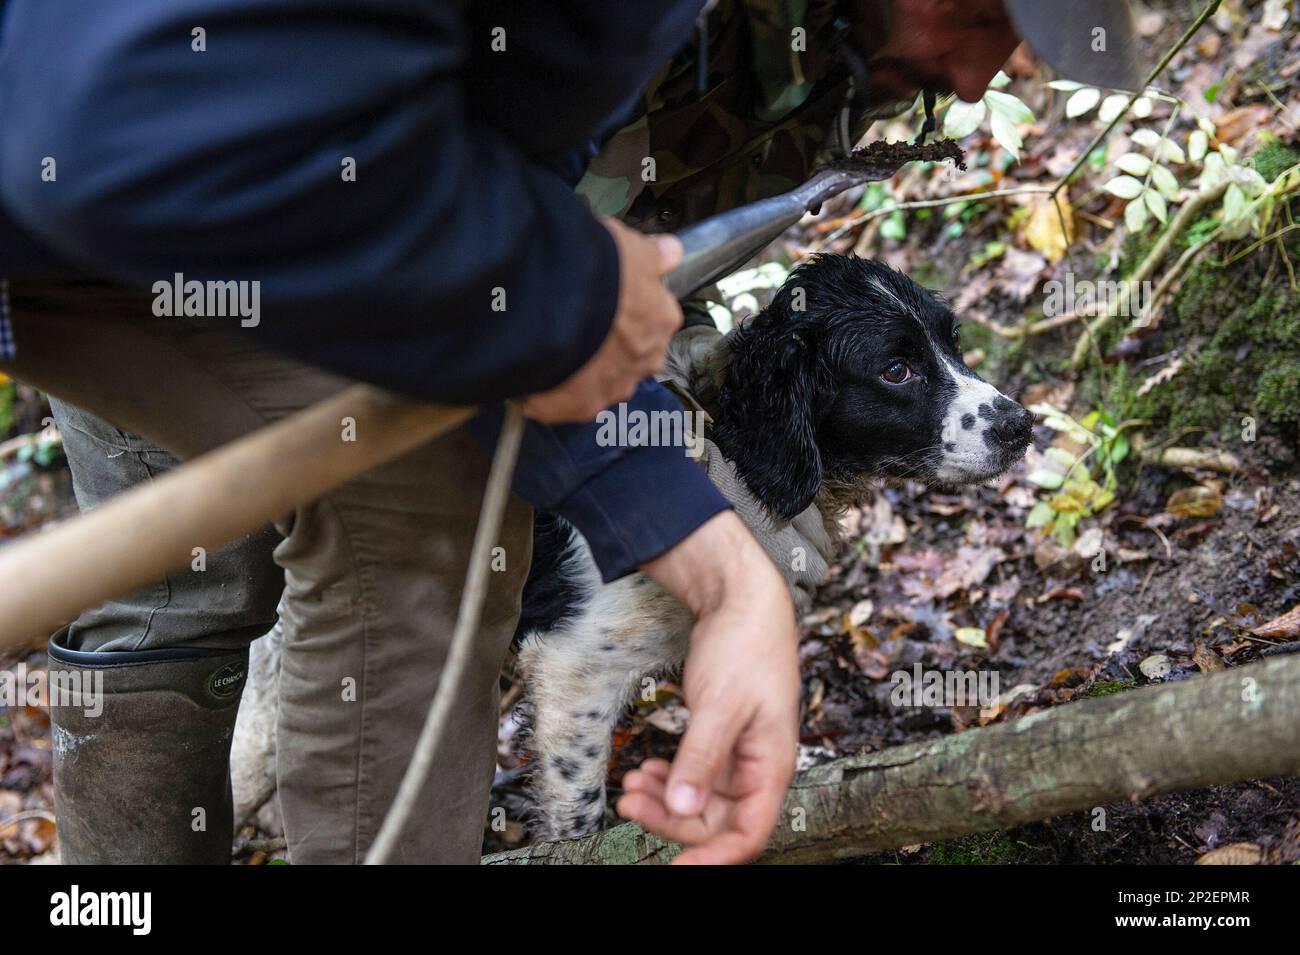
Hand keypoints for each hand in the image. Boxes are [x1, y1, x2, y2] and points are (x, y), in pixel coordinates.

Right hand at [523, 219, 682, 423]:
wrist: (554, 303)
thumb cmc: (596, 269)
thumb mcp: (630, 247)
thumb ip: (653, 255)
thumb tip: (669, 252)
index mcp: (661, 318)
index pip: (653, 319)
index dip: (628, 309)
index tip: (606, 300)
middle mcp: (645, 359)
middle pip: (629, 356)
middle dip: (607, 346)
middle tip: (577, 323)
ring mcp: (613, 387)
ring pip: (598, 382)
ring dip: (581, 370)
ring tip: (551, 348)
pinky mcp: (580, 407)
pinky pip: (564, 401)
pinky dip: (550, 391)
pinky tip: (535, 370)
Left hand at [620, 511, 799, 863]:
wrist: (741, 602)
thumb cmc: (747, 647)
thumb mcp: (721, 704)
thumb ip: (702, 758)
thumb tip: (683, 807)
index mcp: (772, 766)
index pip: (747, 833)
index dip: (712, 856)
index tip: (675, 867)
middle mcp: (757, 767)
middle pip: (715, 820)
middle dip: (672, 818)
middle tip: (628, 803)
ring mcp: (737, 754)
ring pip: (700, 800)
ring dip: (664, 798)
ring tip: (630, 783)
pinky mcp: (718, 739)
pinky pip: (693, 775)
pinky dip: (668, 776)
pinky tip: (646, 769)